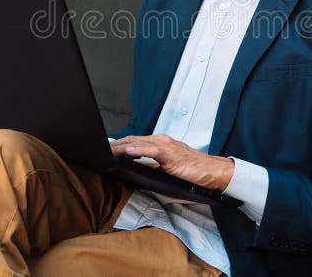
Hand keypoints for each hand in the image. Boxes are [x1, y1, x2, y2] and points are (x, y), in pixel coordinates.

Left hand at [110, 134, 234, 190]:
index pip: (133, 141)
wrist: (212, 171)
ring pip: (139, 143)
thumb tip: (133, 166)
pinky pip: (152, 151)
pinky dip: (138, 151)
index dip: (118, 145)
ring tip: (107, 151)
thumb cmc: (192, 170)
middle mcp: (161, 140)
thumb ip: (151, 164)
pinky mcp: (171, 155)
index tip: (105, 149)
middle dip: (115, 145)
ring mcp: (166, 146)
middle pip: (132, 140)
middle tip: (99, 150)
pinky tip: (127, 153)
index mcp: (160, 143)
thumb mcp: (167, 167)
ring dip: (121, 147)